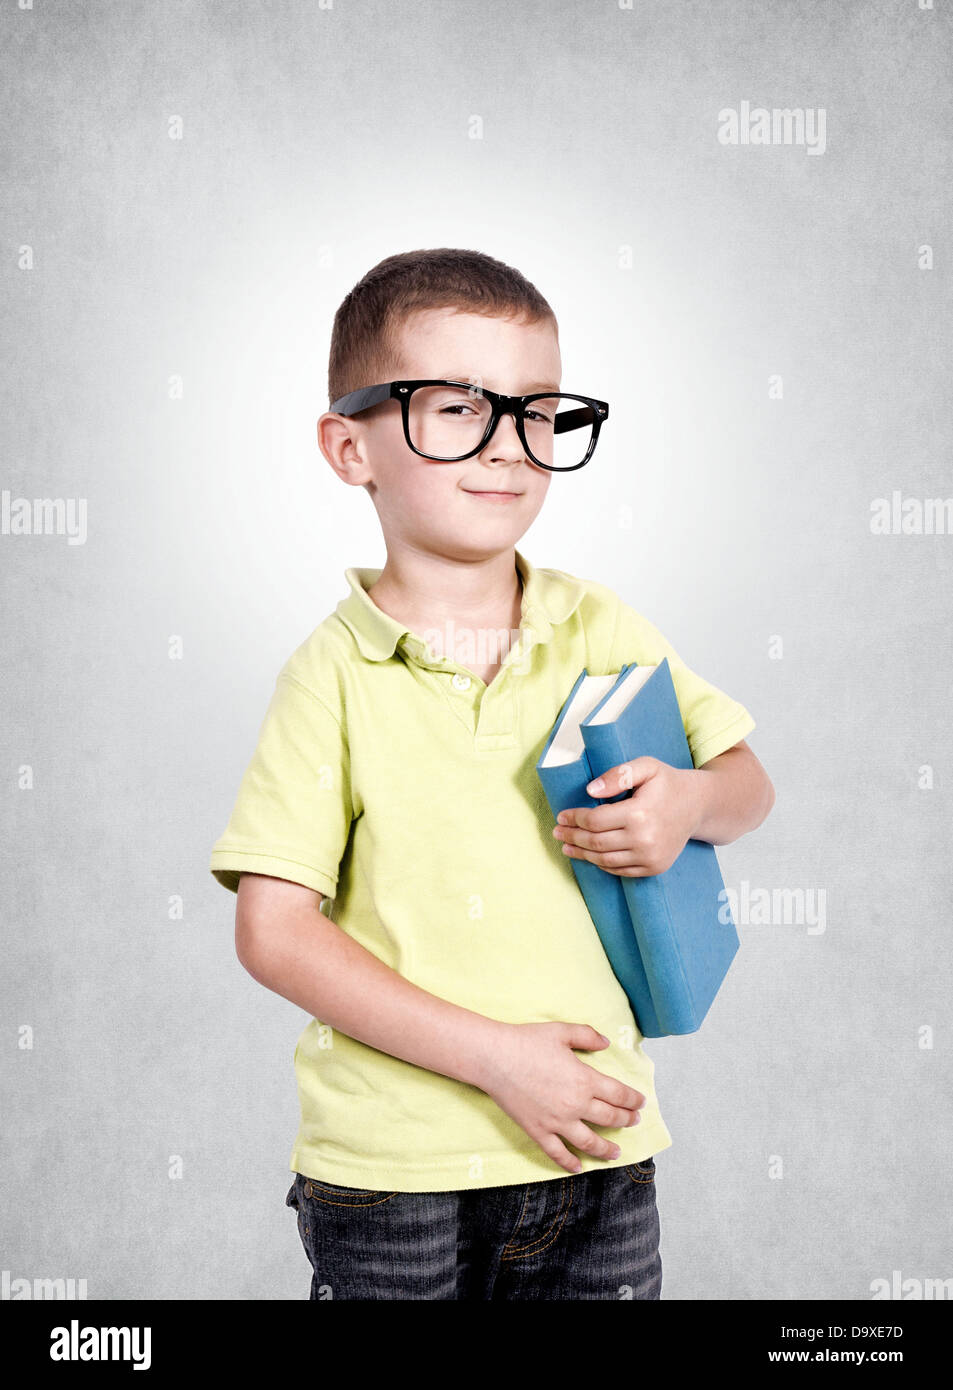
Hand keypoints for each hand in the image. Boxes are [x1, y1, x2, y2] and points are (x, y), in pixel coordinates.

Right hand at [478, 1021, 644, 1174]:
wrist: (494, 1057)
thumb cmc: (527, 1041)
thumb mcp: (562, 1031)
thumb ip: (588, 1036)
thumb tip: (606, 1043)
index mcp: (585, 1080)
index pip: (619, 1095)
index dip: (633, 1100)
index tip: (641, 1103)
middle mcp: (575, 1105)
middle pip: (610, 1118)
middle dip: (626, 1121)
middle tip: (634, 1122)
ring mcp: (557, 1122)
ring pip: (590, 1142)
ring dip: (606, 1149)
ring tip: (616, 1152)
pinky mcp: (538, 1131)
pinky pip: (558, 1153)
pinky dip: (570, 1163)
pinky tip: (578, 1167)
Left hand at [552, 756, 701, 876]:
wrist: (698, 805)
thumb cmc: (667, 783)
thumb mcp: (646, 767)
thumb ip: (617, 774)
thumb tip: (590, 791)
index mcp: (639, 813)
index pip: (594, 820)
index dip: (574, 818)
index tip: (561, 816)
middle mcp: (645, 839)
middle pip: (595, 842)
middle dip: (572, 837)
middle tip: (557, 832)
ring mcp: (650, 857)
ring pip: (604, 860)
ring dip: (582, 854)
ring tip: (567, 847)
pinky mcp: (654, 867)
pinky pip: (620, 870)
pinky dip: (601, 864)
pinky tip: (590, 856)